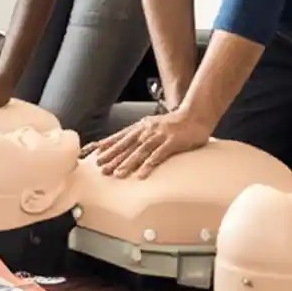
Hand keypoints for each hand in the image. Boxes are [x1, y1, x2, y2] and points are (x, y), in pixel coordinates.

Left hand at [80, 111, 210, 178]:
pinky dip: (149, 164)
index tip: (96, 155)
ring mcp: (159, 136)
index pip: (121, 136)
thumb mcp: (153, 125)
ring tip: (117, 174)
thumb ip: (141, 134)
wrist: (195, 116)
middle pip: (127, 145)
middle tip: (102, 168)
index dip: (109, 146)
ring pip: (140, 151)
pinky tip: (141, 174)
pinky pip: (159, 155)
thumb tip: (126, 145)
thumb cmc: (174, 124)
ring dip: (128, 163)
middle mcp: (148, 130)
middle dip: (113, 157)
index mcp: (142, 126)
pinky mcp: (172, 142)